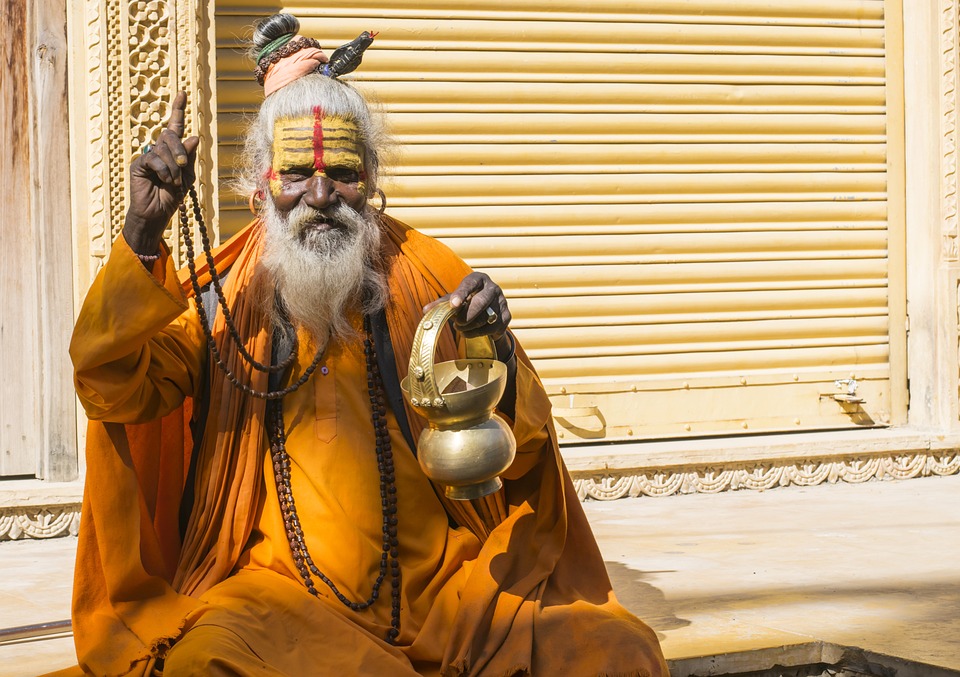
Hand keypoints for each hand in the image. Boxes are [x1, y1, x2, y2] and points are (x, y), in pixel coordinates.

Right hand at [122, 91, 199, 254]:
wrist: (157, 214)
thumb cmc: (172, 197)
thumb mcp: (187, 177)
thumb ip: (189, 157)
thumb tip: (193, 136)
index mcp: (172, 151)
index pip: (175, 127)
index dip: (177, 110)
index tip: (182, 93)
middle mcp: (159, 150)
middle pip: (170, 134)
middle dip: (179, 151)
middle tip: (182, 169)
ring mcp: (147, 155)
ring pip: (163, 148)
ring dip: (174, 167)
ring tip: (172, 182)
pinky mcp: (139, 164)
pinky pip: (154, 159)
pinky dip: (164, 171)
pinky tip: (163, 181)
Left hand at [425, 272, 511, 339]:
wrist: (487, 311)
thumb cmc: (466, 302)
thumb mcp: (453, 300)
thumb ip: (441, 304)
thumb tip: (426, 311)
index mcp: (478, 279)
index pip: (470, 283)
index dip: (461, 293)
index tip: (453, 305)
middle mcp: (493, 287)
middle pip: (481, 302)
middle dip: (467, 316)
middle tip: (457, 324)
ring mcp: (502, 301)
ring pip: (487, 318)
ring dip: (471, 328)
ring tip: (462, 329)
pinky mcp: (507, 315)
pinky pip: (494, 328)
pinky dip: (481, 333)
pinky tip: (474, 332)